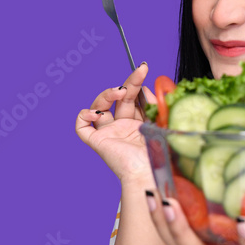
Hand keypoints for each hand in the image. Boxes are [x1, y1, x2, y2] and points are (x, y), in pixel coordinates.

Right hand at [75, 63, 156, 185]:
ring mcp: (110, 134)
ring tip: (120, 91)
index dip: (138, 85)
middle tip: (139, 70)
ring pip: (100, 107)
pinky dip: (83, 115)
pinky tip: (97, 113)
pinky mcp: (97, 142)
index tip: (145, 73)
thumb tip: (147, 89)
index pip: (135, 99)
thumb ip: (156, 105)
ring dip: (107, 94)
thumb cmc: (161, 156)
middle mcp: (123, 129)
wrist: (149, 174)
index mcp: (140, 126)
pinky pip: (81, 127)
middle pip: (120, 100)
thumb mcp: (162, 123)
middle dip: (128, 83)